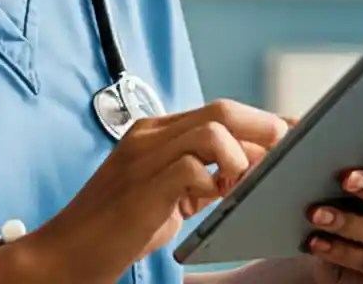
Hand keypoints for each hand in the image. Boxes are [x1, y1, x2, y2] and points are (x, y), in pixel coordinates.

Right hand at [25, 99, 289, 283]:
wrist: (68, 251)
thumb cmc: (119, 227)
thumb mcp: (169, 195)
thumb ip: (202, 177)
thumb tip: (251, 168)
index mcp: (155, 131)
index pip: (220, 110)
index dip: (263, 121)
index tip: (295, 135)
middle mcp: (150, 134)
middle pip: (224, 110)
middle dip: (266, 129)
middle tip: (286, 156)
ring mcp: (144, 155)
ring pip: (214, 129)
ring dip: (242, 158)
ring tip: (239, 187)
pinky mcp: (143, 183)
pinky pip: (195, 165)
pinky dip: (215, 182)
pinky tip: (213, 201)